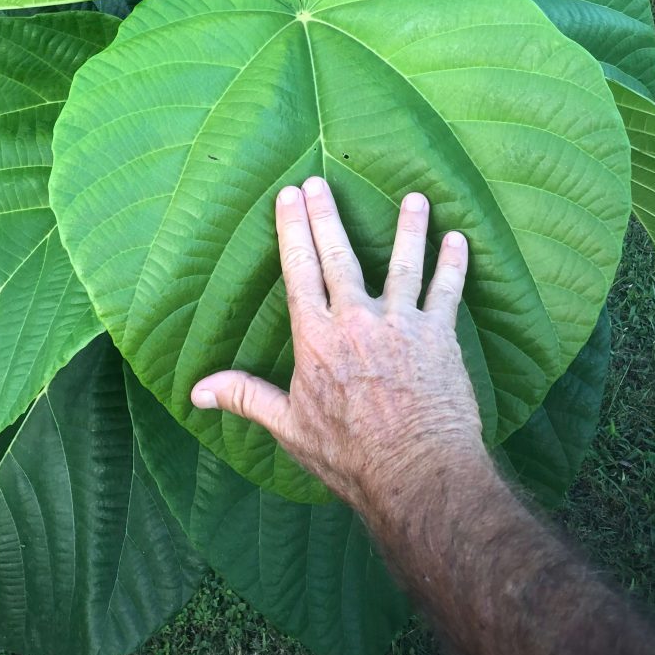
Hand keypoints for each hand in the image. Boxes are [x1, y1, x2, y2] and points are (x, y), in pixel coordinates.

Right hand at [191, 176, 486, 511]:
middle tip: (320, 180)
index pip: (299, 270)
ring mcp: (401, 324)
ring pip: (403, 264)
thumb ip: (244, 397)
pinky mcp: (440, 336)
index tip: (289, 195)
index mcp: (316, 337)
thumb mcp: (288, 426)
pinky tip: (459, 240)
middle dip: (327, 215)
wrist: (415, 474)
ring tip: (414, 198)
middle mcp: (356, 319)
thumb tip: (195, 390)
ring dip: (408, 228)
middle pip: (339, 255)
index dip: (292, 229)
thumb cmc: (348, 455)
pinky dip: (453, 264)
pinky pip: (447, 291)